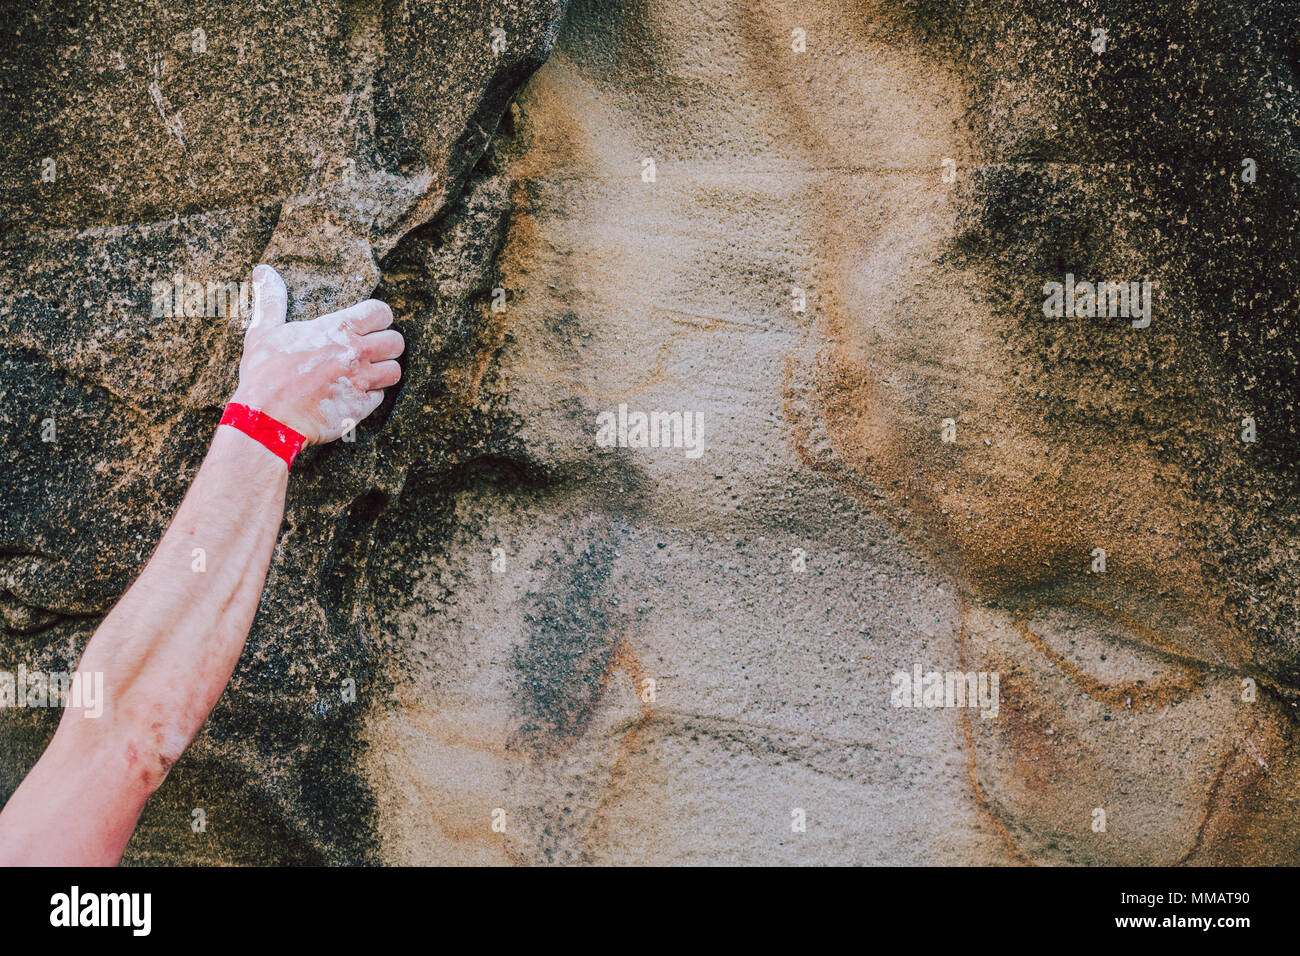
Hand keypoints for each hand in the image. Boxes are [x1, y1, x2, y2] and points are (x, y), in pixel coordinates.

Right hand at [230, 264, 404, 444]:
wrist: (267, 419)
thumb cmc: (264, 374)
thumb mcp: (263, 331)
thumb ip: (271, 299)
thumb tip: (263, 271)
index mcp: (337, 330)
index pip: (381, 312)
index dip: (379, 316)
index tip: (369, 322)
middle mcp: (356, 354)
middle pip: (396, 341)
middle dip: (386, 344)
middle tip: (370, 349)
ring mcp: (361, 382)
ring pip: (395, 371)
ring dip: (384, 370)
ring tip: (367, 372)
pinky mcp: (360, 408)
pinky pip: (380, 397)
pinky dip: (371, 396)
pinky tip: (353, 394)